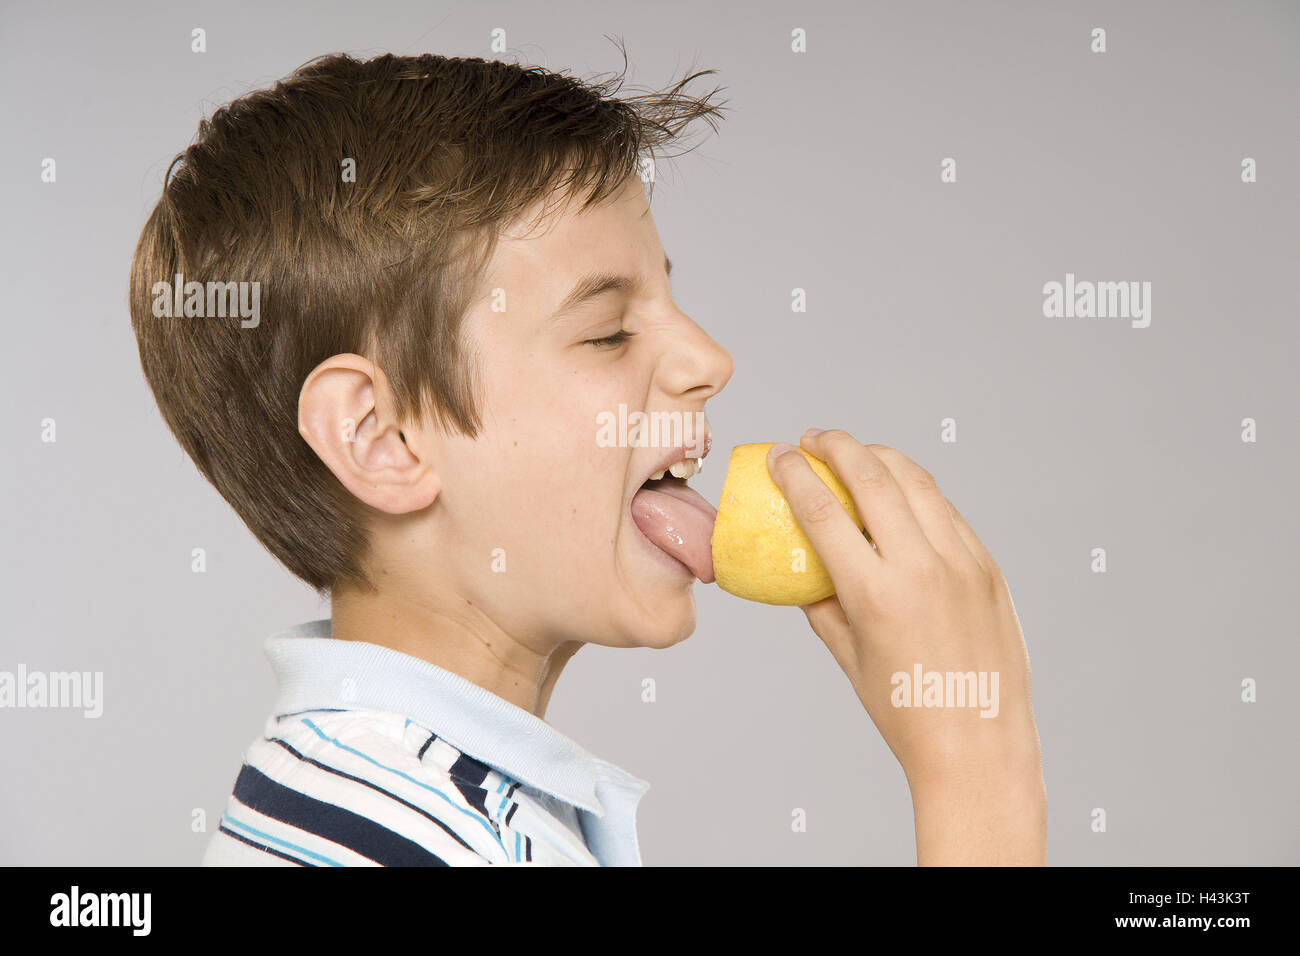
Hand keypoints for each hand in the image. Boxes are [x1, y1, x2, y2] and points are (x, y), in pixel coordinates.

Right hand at [767, 429, 1045, 862]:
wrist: (979, 745)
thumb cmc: (905, 712)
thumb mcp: (849, 658)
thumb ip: (822, 605)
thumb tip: (805, 569)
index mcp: (876, 594)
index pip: (824, 512)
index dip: (796, 475)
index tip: (780, 455)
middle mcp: (923, 568)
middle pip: (874, 477)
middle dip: (838, 446)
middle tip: (815, 438)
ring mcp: (963, 563)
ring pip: (918, 483)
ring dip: (881, 458)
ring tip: (857, 454)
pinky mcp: (988, 568)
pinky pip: (948, 513)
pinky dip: (918, 493)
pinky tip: (901, 496)